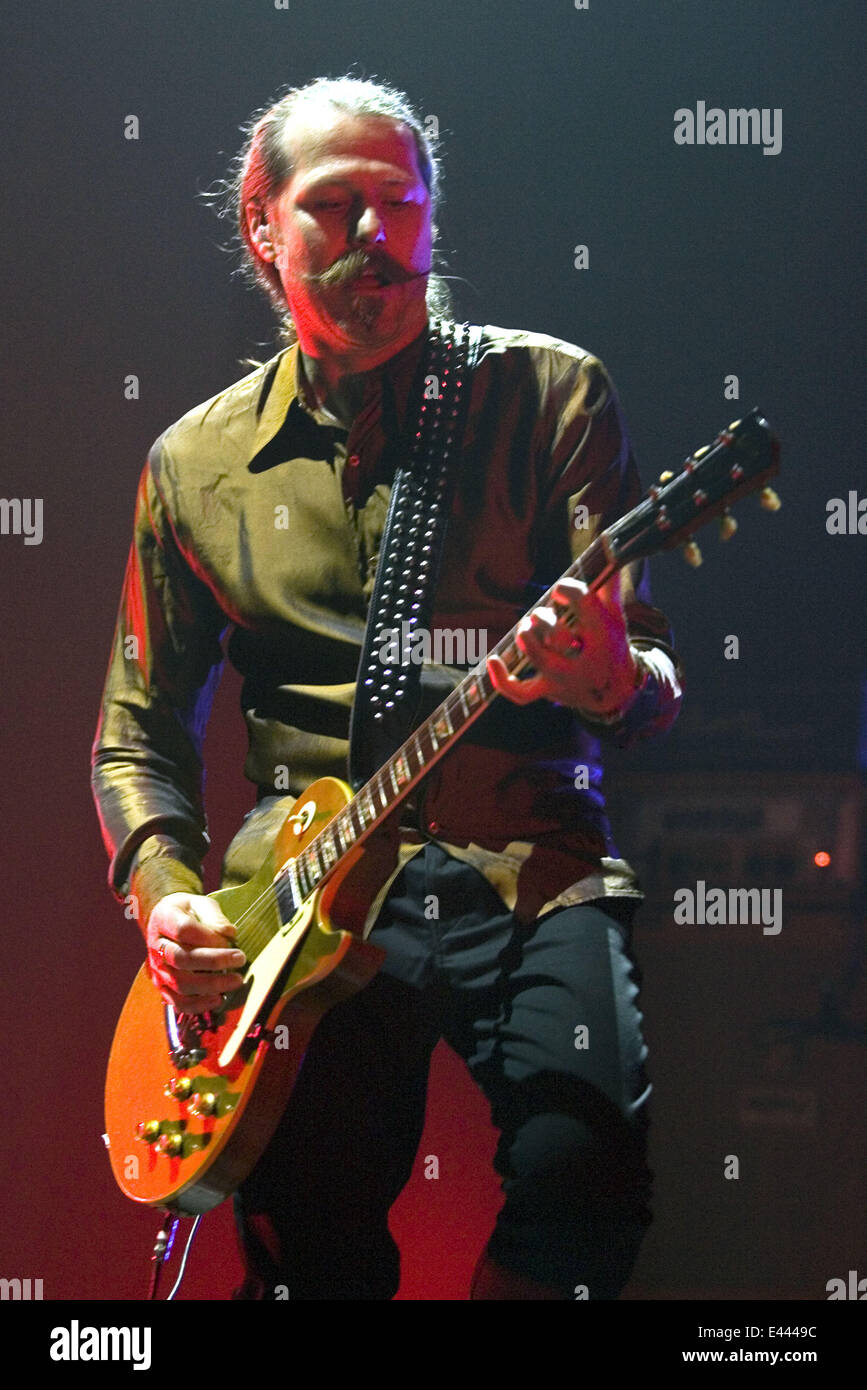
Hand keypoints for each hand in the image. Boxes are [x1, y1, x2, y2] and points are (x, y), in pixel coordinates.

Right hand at [146, 893, 245, 1014]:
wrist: (164, 922)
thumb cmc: (187, 912)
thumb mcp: (200, 903)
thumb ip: (214, 916)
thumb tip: (229, 933)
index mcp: (163, 919)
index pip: (183, 930)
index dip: (209, 937)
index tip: (230, 940)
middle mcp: (156, 946)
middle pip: (181, 959)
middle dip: (214, 962)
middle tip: (240, 959)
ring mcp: (157, 968)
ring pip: (180, 984)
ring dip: (211, 985)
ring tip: (236, 980)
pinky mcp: (162, 986)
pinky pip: (177, 1002)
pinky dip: (199, 1005)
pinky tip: (219, 999)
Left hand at [487, 571, 639, 714]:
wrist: (616, 692)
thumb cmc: (610, 644)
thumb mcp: (614, 615)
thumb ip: (607, 585)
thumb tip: (606, 549)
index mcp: (604, 634)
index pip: (584, 605)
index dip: (568, 590)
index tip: (559, 590)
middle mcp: (586, 659)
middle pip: (558, 636)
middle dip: (542, 619)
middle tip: (539, 614)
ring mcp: (566, 679)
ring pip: (539, 659)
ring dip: (526, 639)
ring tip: (526, 627)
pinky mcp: (549, 691)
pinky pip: (521, 693)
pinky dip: (503, 680)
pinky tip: (493, 661)